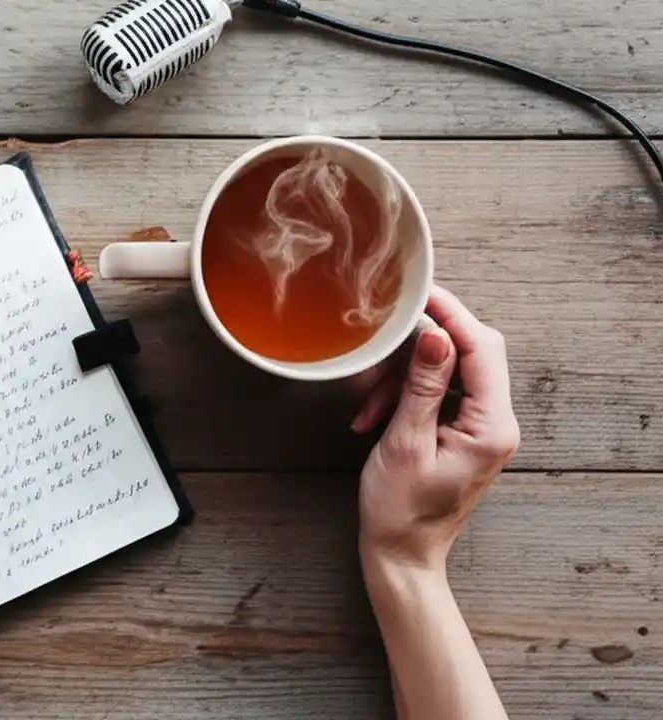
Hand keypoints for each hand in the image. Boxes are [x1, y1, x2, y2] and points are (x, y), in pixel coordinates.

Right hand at [354, 286, 519, 570]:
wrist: (401, 555)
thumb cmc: (400, 511)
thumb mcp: (404, 443)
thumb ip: (421, 386)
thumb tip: (434, 334)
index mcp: (491, 427)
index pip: (481, 349)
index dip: (450, 315)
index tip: (419, 293)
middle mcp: (496, 423)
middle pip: (470, 354)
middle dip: (421, 347)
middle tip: (382, 343)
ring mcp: (481, 427)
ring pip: (448, 371)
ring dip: (403, 377)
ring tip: (367, 404)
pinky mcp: (463, 432)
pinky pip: (438, 393)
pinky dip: (404, 395)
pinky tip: (374, 414)